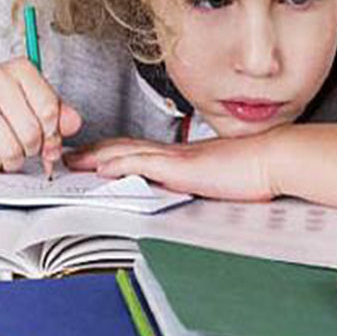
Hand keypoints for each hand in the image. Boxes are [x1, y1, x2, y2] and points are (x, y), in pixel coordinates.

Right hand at [0, 58, 81, 172]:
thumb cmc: (11, 109)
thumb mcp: (39, 105)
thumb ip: (61, 115)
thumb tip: (73, 123)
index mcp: (22, 68)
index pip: (48, 108)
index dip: (52, 130)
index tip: (47, 132)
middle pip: (30, 132)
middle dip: (34, 148)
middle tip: (28, 144)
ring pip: (10, 149)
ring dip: (15, 160)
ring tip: (11, 149)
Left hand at [63, 132, 280, 201]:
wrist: (271, 159)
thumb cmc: (251, 171)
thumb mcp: (215, 177)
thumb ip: (195, 180)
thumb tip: (183, 186)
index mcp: (178, 156)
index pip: (134, 151)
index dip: (108, 152)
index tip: (86, 156)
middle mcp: (171, 153)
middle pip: (121, 148)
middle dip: (91, 152)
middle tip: (65, 155)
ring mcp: (174, 159)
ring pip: (125, 153)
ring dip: (95, 157)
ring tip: (71, 161)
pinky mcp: (181, 168)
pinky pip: (143, 164)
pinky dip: (119, 164)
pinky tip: (102, 168)